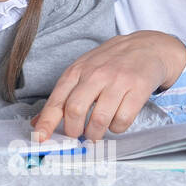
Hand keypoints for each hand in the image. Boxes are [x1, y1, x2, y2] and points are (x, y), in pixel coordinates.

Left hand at [31, 30, 185, 141]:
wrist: (147, 46)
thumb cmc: (110, 62)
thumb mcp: (82, 71)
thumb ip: (62, 96)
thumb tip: (38, 123)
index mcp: (76, 71)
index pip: (56, 101)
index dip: (46, 122)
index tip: (39, 139)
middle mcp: (95, 74)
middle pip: (75, 111)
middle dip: (73, 131)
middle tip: (77, 136)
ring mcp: (117, 81)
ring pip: (99, 119)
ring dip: (96, 133)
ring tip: (96, 131)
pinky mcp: (138, 88)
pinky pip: (122, 120)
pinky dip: (117, 128)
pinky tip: (116, 121)